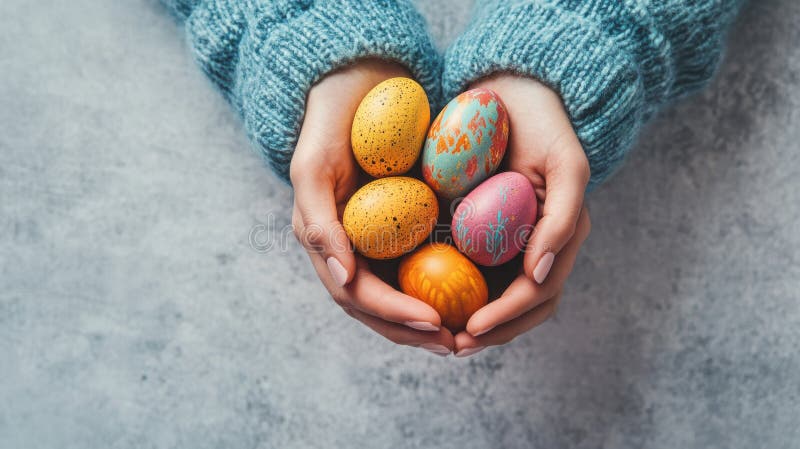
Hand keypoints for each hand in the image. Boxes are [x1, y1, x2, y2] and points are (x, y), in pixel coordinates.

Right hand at [289, 59, 454, 355]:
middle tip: (455, 344)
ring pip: (397, 294)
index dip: (393, 314)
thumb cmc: (330, 126)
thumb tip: (344, 278)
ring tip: (464, 334)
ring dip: (426, 320)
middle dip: (413, 330)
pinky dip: (436, 287)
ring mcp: (370, 242)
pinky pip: (416, 265)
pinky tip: (467, 295)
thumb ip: (319, 224)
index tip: (434, 322)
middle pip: (378, 308)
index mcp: (324, 243)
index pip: (357, 295)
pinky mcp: (395, 228)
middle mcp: (346, 250)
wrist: (354, 87)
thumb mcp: (313, 169)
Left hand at [453, 75, 591, 356]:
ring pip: (498, 296)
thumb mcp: (566, 166)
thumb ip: (561, 221)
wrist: (516, 91)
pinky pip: (474, 269)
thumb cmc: (546, 126)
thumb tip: (540, 274)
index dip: (506, 317)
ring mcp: (515, 240)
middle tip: (451, 347)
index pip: (537, 294)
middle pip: (521, 307)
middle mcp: (539, 246)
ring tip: (440, 336)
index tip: (469, 329)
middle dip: (489, 332)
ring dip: (474, 322)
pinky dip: (457, 291)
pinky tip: (429, 300)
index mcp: (562, 238)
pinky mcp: (488, 228)